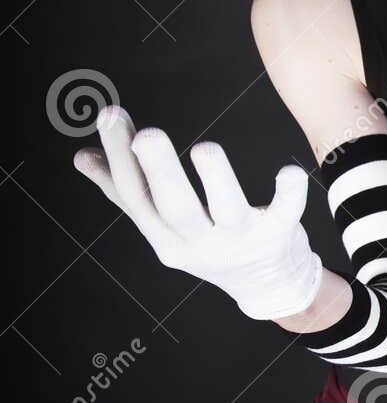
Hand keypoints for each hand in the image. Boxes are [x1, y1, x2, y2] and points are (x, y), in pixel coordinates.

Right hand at [74, 107, 322, 319]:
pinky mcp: (278, 236)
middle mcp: (199, 244)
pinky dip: (289, 196)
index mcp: (164, 238)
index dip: (120, 159)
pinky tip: (289, 172)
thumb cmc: (207, 243)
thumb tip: (82, 157)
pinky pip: (284, 215)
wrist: (266, 286)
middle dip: (160, 172)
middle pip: (175, 210)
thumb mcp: (164, 226)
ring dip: (217, 181)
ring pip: (227, 213)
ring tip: (205, 149)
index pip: (136, 197)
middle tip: (147, 135)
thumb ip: (126, 191)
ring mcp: (240, 242)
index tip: (110, 116)